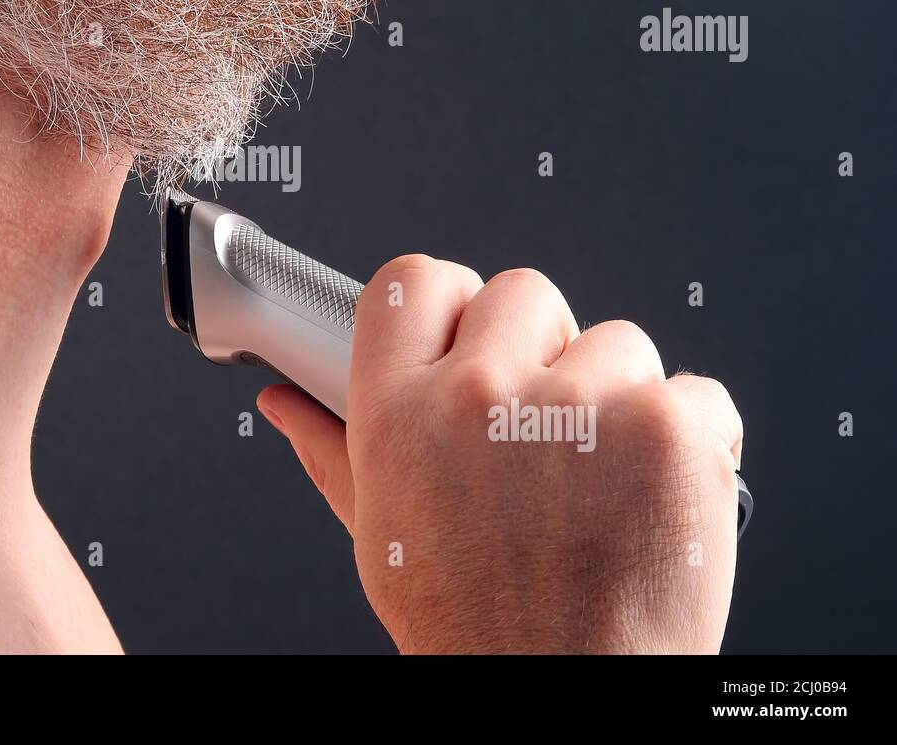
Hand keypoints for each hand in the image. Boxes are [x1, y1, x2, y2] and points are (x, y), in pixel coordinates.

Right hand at [257, 256, 743, 653]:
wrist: (566, 700)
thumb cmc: (474, 625)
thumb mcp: (379, 535)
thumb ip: (331, 449)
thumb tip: (285, 401)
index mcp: (398, 413)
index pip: (412, 281)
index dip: (450, 301)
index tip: (470, 330)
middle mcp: (480, 398)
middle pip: (523, 294)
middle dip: (543, 349)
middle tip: (546, 429)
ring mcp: (579, 408)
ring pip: (618, 341)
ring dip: (621, 397)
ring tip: (603, 480)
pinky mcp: (669, 430)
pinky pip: (697, 392)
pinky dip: (694, 439)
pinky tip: (658, 494)